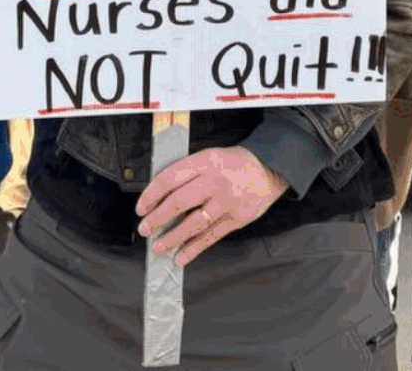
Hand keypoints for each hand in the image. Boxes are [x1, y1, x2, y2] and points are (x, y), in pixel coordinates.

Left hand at [135, 146, 286, 265]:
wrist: (270, 168)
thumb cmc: (235, 162)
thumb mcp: (210, 155)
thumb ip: (189, 171)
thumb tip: (160, 194)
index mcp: (205, 162)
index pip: (171, 178)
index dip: (152, 194)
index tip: (141, 207)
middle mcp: (215, 181)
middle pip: (179, 202)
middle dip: (157, 218)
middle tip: (144, 229)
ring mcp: (227, 202)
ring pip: (194, 223)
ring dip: (173, 238)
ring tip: (158, 247)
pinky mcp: (237, 219)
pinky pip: (211, 236)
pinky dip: (194, 249)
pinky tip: (181, 256)